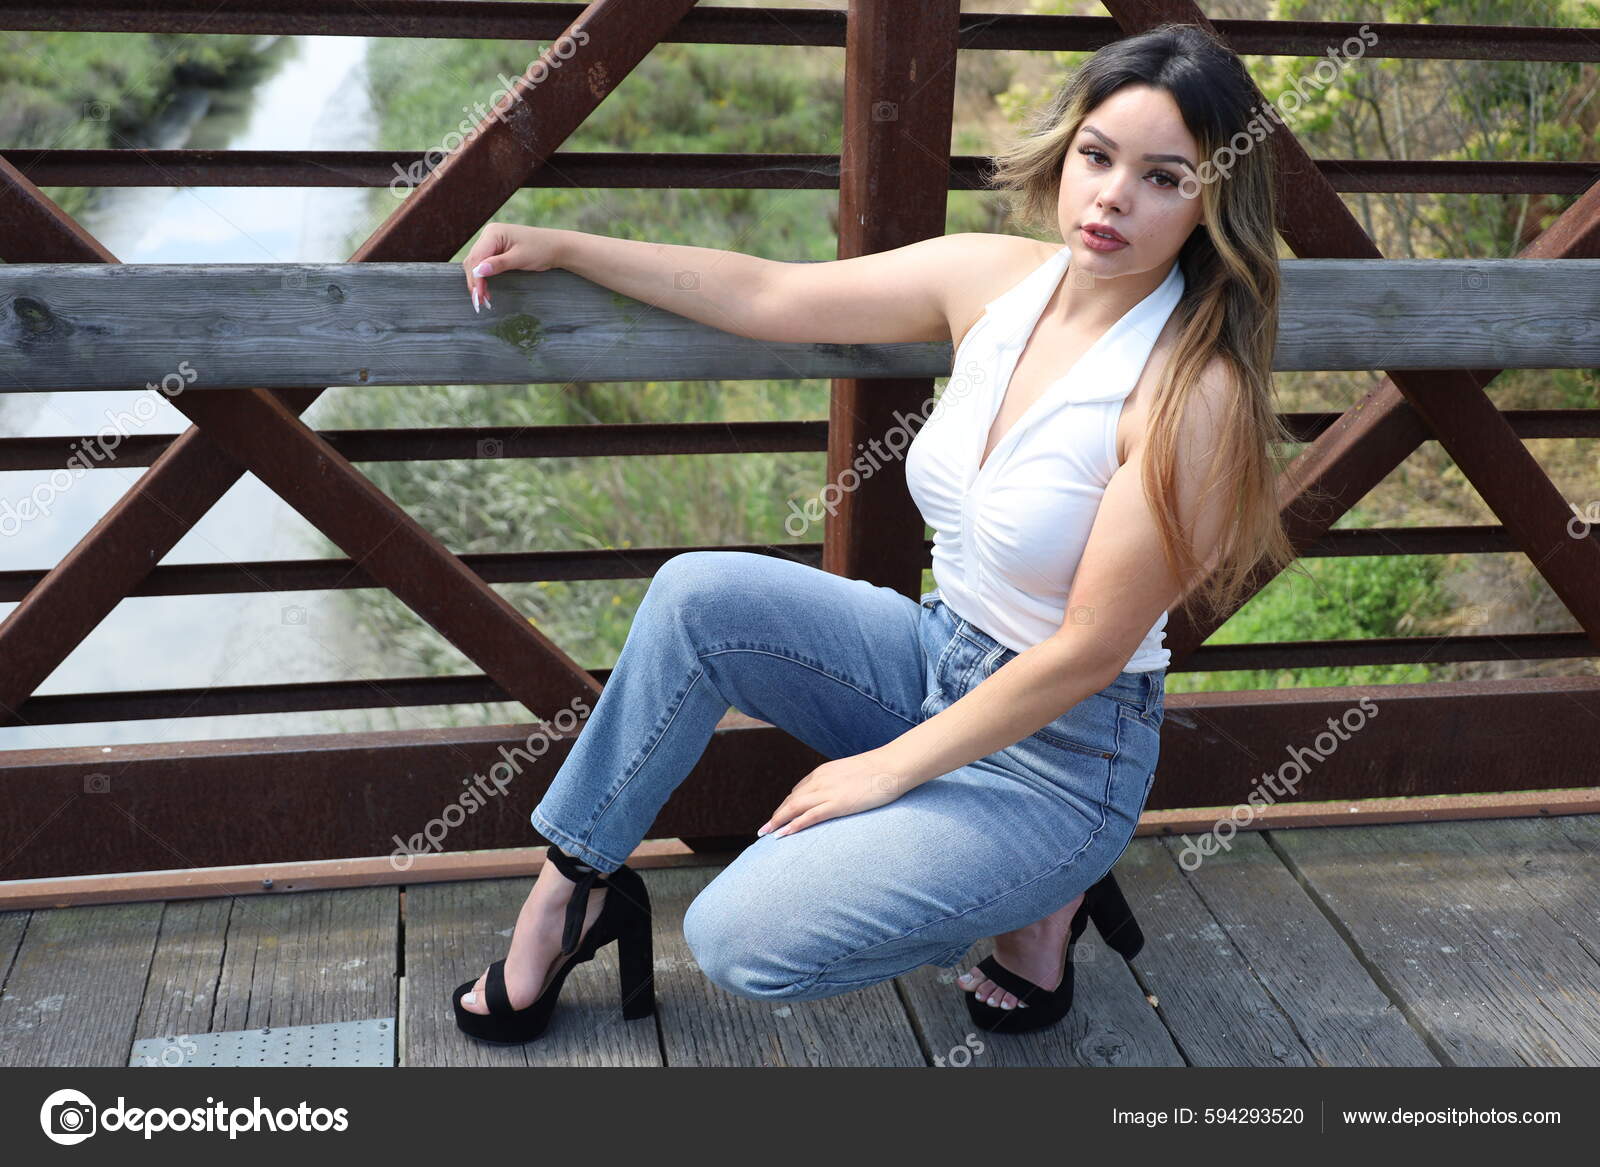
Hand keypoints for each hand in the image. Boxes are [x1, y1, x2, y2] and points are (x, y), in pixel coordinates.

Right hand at [461, 221, 559, 311]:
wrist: (557, 247)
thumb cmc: (542, 250)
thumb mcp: (520, 258)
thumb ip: (499, 264)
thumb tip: (479, 271)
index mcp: (493, 233)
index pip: (477, 258)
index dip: (476, 278)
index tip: (478, 297)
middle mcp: (489, 235)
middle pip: (473, 261)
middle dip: (475, 282)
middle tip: (479, 303)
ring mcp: (492, 242)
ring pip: (477, 264)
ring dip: (478, 282)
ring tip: (482, 300)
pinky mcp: (497, 250)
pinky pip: (485, 264)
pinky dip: (484, 278)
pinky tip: (486, 290)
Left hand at [757, 751, 913, 837]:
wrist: (892, 766)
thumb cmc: (879, 771)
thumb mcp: (853, 774)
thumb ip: (842, 783)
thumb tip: (843, 793)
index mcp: (823, 772)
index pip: (798, 791)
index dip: (786, 806)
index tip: (779, 817)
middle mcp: (820, 781)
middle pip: (791, 800)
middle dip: (776, 816)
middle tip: (763, 829)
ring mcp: (827, 792)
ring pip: (794, 808)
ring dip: (777, 822)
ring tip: (765, 834)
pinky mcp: (837, 804)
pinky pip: (809, 816)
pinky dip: (793, 825)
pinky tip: (783, 834)